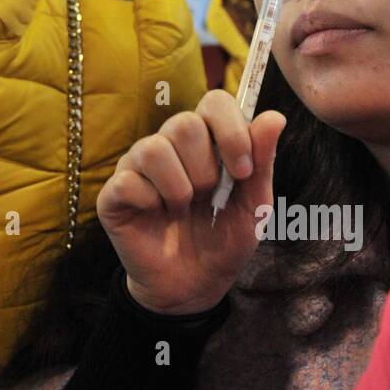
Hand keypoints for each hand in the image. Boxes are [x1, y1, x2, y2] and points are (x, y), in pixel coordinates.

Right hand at [97, 89, 285, 315]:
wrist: (194, 288)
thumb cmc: (222, 241)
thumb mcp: (253, 205)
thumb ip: (262, 161)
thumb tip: (275, 116)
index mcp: (204, 140)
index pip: (214, 101)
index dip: (231, 131)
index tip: (242, 171)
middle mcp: (167, 145)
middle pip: (184, 123)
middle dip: (205, 168)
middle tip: (206, 198)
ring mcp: (137, 167)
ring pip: (154, 149)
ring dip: (178, 188)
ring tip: (182, 209)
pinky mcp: (114, 194)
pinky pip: (128, 181)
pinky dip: (150, 202)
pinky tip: (157, 215)